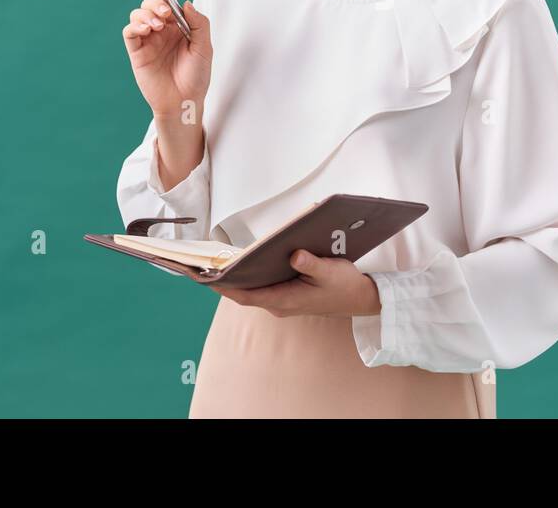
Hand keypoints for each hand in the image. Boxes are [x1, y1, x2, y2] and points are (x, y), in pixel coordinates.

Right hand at [122, 0, 212, 118]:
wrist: (185, 102)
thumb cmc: (196, 77)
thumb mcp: (204, 48)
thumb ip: (199, 24)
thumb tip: (185, 3)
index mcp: (179, 28)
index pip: (169, 4)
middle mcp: (162, 32)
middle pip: (151, 6)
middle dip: (156, 3)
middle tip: (165, 14)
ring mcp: (149, 41)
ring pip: (138, 15)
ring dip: (145, 14)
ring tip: (157, 26)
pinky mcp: (137, 52)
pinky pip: (129, 32)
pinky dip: (134, 26)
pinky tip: (146, 30)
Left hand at [209, 250, 382, 318]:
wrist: (360, 299)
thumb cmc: (344, 286)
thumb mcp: (331, 271)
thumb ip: (311, 264)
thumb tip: (295, 255)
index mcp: (286, 300)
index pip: (247, 295)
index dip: (225, 286)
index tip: (205, 278)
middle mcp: (279, 303)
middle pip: (243, 293)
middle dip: (222, 280)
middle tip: (198, 267)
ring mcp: (281, 300)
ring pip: (250, 290)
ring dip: (233, 278)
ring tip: (211, 262)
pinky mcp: (285, 294)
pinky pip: (260, 286)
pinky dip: (248, 275)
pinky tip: (240, 261)